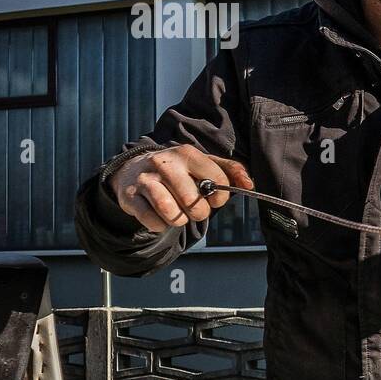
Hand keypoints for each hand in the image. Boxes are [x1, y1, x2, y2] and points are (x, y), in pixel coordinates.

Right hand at [109, 144, 252, 232]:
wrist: (134, 170)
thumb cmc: (178, 171)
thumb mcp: (204, 164)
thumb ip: (230, 171)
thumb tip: (250, 185)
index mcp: (187, 154)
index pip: (216, 179)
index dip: (220, 197)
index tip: (215, 200)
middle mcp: (164, 163)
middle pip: (193, 200)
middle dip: (199, 212)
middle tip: (195, 209)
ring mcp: (145, 179)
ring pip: (171, 212)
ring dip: (179, 221)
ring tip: (179, 214)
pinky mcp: (130, 197)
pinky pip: (152, 221)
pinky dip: (161, 226)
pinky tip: (161, 217)